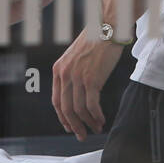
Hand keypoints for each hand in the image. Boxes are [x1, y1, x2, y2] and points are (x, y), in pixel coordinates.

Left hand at [52, 25, 122, 140]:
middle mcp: (65, 74)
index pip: (57, 100)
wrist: (106, 27)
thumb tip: (77, 94)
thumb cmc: (95, 41)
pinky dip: (96, 115)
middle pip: (66, 109)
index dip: (63, 117)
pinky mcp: (92, 79)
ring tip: (96, 128)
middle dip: (74, 126)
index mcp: (58, 69)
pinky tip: (101, 119)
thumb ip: (72, 73)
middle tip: (82, 135)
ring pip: (79, 109)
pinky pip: (92, 104)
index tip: (69, 127)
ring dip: (88, 122)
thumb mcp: (75, 57)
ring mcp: (78, 77)